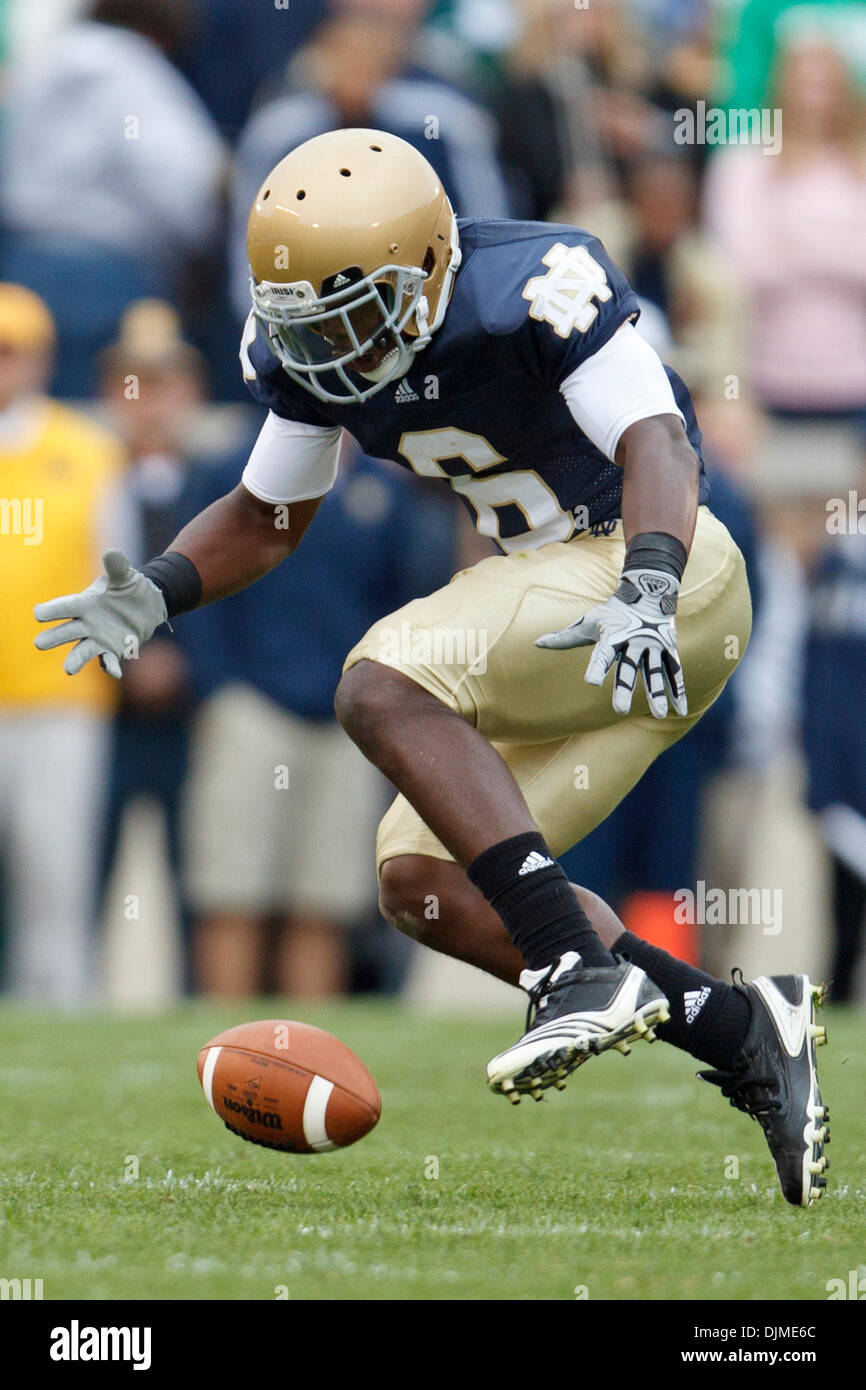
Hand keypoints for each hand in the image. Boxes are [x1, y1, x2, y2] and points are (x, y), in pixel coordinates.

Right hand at [34, 549, 166, 678]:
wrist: (148, 604)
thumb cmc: (130, 586)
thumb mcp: (125, 575)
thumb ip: (117, 567)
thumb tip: (113, 552)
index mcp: (85, 603)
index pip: (66, 606)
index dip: (53, 610)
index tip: (38, 613)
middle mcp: (87, 623)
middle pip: (67, 631)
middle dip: (54, 637)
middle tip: (39, 643)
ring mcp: (99, 638)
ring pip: (83, 650)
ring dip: (76, 660)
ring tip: (69, 669)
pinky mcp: (113, 650)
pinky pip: (109, 660)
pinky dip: (110, 666)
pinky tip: (114, 672)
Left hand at [535, 568, 687, 717]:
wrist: (649, 590)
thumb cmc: (612, 612)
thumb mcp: (588, 622)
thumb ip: (565, 638)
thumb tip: (538, 643)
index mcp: (613, 637)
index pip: (602, 655)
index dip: (597, 667)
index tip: (591, 681)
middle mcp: (634, 643)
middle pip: (628, 668)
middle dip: (625, 688)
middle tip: (619, 710)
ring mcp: (654, 647)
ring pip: (655, 672)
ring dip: (657, 693)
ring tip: (658, 714)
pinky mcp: (668, 650)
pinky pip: (674, 674)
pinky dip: (677, 691)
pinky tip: (679, 710)